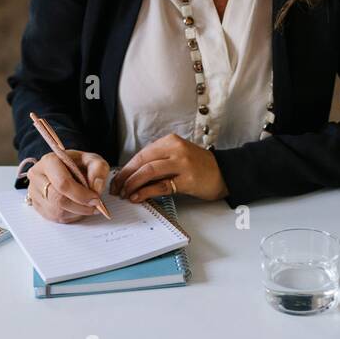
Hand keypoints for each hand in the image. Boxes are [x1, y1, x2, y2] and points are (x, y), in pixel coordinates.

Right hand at [26, 150, 110, 223]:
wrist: (68, 168)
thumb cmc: (79, 164)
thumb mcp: (92, 160)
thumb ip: (98, 169)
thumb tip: (96, 186)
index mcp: (49, 161)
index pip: (62, 183)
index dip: (81, 194)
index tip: (95, 199)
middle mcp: (37, 176)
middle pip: (58, 199)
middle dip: (80, 206)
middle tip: (95, 206)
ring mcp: (34, 192)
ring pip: (56, 211)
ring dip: (77, 212)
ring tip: (88, 206)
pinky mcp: (36, 205)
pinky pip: (53, 217)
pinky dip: (70, 216)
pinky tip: (77, 208)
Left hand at [111, 133, 227, 202]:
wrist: (224, 173)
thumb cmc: (198, 167)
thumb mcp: (177, 157)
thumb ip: (158, 162)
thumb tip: (131, 175)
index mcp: (170, 141)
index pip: (141, 154)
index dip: (126, 168)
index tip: (116, 179)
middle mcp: (176, 149)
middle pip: (142, 161)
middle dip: (125, 176)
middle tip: (115, 188)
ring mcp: (182, 163)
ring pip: (149, 171)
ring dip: (132, 184)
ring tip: (124, 194)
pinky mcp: (188, 179)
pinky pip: (161, 185)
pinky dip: (146, 192)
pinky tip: (137, 197)